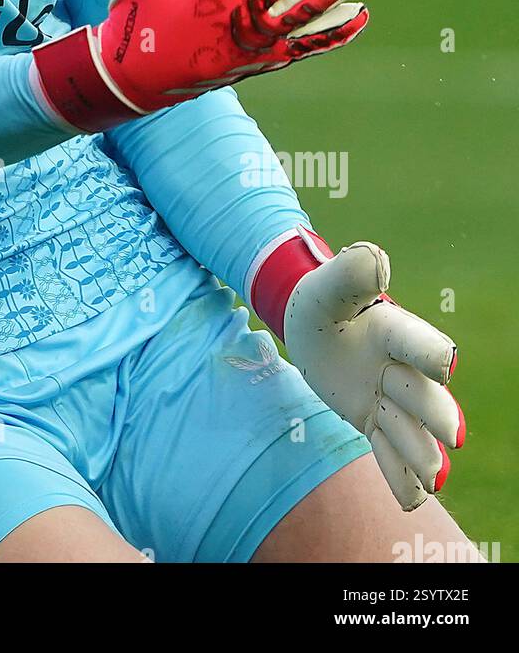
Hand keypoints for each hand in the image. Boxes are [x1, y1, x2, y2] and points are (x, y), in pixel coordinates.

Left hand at [251, 229, 464, 510]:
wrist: (309, 328)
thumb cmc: (320, 301)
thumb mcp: (326, 285)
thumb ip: (350, 272)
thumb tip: (377, 260)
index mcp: (391, 330)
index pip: (418, 342)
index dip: (430, 352)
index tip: (445, 363)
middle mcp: (398, 367)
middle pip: (425, 395)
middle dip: (436, 414)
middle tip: (450, 436)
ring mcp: (389, 398)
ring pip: (412, 431)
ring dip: (421, 453)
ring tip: (432, 477)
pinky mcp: (374, 421)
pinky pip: (390, 452)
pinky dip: (401, 476)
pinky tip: (411, 500)